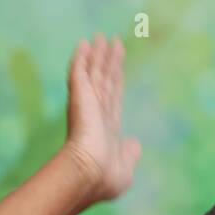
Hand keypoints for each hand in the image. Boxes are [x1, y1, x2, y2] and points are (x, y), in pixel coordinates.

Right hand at [62, 33, 140, 203]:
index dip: (115, 82)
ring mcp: (87, 104)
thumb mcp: (126, 167)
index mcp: (106, 130)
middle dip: (108, 63)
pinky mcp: (80, 97)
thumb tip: (134, 143)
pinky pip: (80, 73)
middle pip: (105, 82)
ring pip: (94, 73)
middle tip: (112, 43)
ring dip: (97, 55)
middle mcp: (96, 114)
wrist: (89, 174)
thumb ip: (130, 153)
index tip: (117, 68)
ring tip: (101, 37)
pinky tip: (84, 44)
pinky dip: (81, 59)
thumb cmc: (106, 178)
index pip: (112, 99)